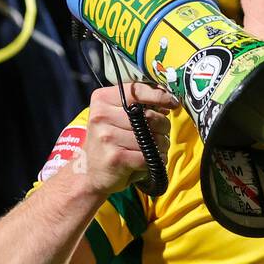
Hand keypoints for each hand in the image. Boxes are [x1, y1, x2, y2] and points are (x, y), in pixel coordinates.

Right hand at [81, 83, 176, 197]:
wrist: (91, 173)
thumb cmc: (110, 141)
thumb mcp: (117, 116)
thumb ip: (138, 105)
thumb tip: (168, 101)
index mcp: (102, 99)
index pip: (136, 90)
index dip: (160, 96)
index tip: (173, 103)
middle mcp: (102, 116)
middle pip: (149, 116)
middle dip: (163, 126)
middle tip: (162, 134)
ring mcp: (107, 137)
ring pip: (152, 138)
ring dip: (162, 145)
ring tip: (154, 148)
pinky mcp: (115, 158)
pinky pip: (148, 156)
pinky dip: (156, 159)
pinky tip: (149, 160)